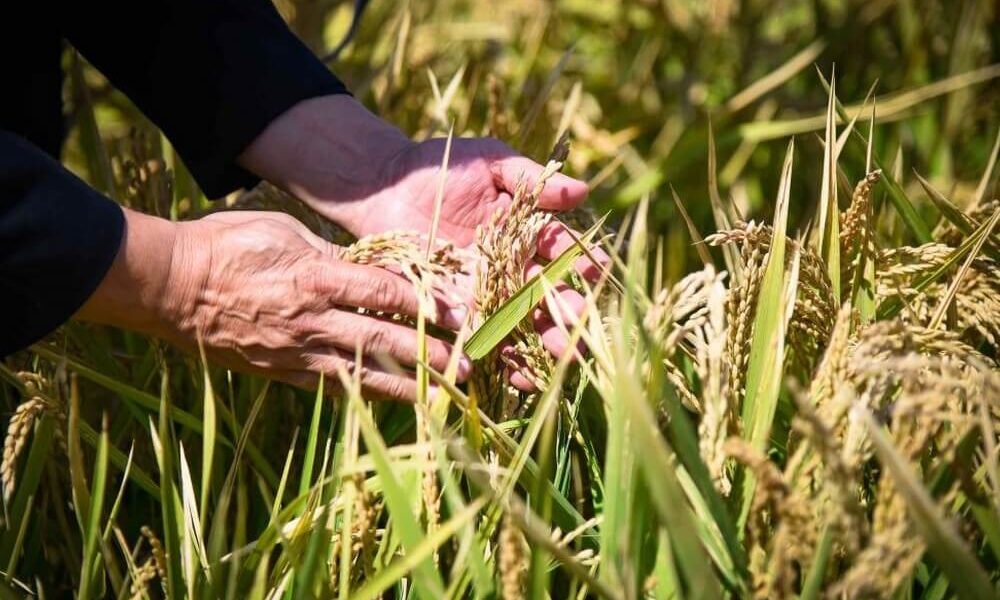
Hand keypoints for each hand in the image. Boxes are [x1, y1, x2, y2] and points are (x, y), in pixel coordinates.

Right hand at [78, 209, 468, 400]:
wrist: (170, 285)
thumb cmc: (226, 244)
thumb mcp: (284, 230)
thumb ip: (330, 252)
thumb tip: (367, 267)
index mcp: (314, 277)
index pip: (384, 293)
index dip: (425, 305)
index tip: (457, 314)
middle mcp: (311, 320)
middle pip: (383, 341)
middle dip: (430, 356)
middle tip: (467, 367)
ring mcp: (294, 351)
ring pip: (362, 373)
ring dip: (406, 385)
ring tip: (442, 394)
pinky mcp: (279, 371)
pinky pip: (329, 385)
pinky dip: (362, 393)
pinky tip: (389, 400)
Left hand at [240, 96, 607, 389]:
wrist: (385, 186)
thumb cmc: (439, 165)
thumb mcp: (490, 161)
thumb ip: (531, 177)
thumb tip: (582, 191)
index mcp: (526, 231)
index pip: (561, 249)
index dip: (580, 259)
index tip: (596, 269)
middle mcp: (511, 265)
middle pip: (548, 293)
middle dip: (568, 310)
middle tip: (581, 325)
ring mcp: (485, 290)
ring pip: (522, 321)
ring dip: (543, 341)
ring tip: (563, 358)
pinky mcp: (456, 309)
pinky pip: (484, 336)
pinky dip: (504, 358)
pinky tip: (522, 375)